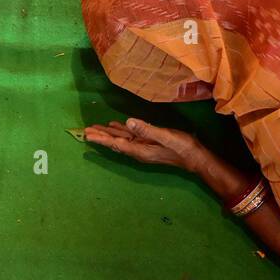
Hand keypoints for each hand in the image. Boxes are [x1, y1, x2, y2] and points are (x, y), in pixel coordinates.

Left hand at [83, 118, 204, 172]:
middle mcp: (139, 150)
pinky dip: (122, 130)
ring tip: (95, 128)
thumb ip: (146, 130)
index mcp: (140, 150)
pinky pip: (131, 136)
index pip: (116, 143)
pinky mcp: (149, 143)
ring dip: (109, 133)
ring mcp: (144, 147)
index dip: (101, 139)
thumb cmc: (180, 147)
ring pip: (122, 139)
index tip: (88, 135)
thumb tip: (128, 122)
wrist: (194, 157)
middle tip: (85, 131)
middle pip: (116, 142)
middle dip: (101, 136)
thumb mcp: (164, 136)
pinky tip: (117, 125)